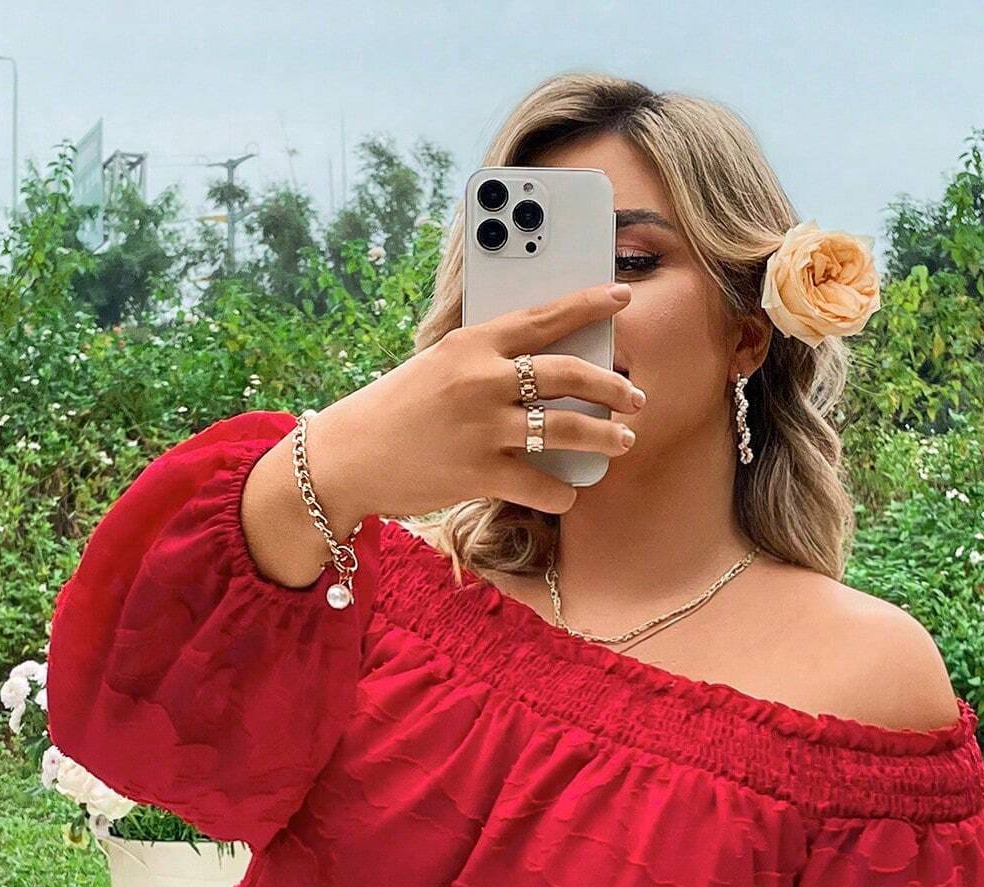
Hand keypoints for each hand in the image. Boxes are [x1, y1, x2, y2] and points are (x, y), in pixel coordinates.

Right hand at [308, 281, 644, 523]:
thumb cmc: (395, 410)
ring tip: (623, 441)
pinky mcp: (480, 474)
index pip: (543, 317)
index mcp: (472, 344)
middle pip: (568, 374)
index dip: (588, 305)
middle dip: (613, 386)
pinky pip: (542, 486)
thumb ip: (484, 362)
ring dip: (605, 438)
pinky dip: (562, 494)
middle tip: (635, 396)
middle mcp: (482, 380)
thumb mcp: (437, 366)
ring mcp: (483, 428)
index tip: (621, 295)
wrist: (347, 457)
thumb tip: (540, 366)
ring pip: (566, 430)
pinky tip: (567, 494)